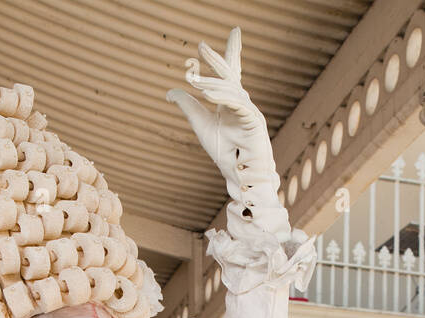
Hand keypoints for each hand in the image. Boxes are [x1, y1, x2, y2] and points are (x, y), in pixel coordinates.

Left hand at [166, 28, 288, 239]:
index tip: (225, 35)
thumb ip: (188, 106)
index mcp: (231, 102)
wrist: (240, 175)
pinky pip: (238, 104)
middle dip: (216, 59)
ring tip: (193, 80)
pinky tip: (207, 94)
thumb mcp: (200, 125)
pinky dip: (223, 98)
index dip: (225, 54)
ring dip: (211, 83)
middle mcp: (242, 103)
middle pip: (229, 75)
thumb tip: (169, 91)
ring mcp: (250, 111)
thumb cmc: (225, 153)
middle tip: (200, 46)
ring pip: (230, 90)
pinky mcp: (255, 122)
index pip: (230, 73)